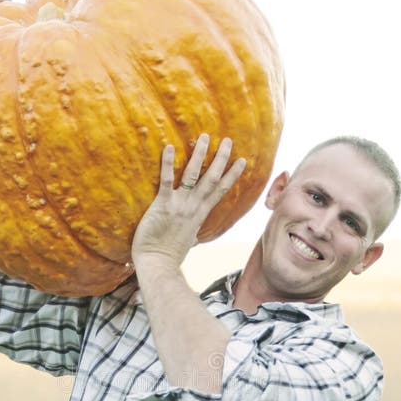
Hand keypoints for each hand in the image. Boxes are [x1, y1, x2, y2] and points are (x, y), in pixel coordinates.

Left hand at [131, 134, 246, 268]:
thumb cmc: (169, 254)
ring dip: (200, 155)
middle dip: (221, 159)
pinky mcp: (162, 205)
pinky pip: (166, 181)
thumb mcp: (188, 238)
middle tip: (228, 140)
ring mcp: (179, 205)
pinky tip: (169, 147)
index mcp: (200, 214)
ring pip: (193, 175)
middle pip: (211, 179)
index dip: (232, 175)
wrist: (158, 264)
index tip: (242, 160)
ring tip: (205, 137)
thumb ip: (192, 227)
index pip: (220, 190)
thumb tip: (194, 230)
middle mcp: (193, 206)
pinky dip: (168, 164)